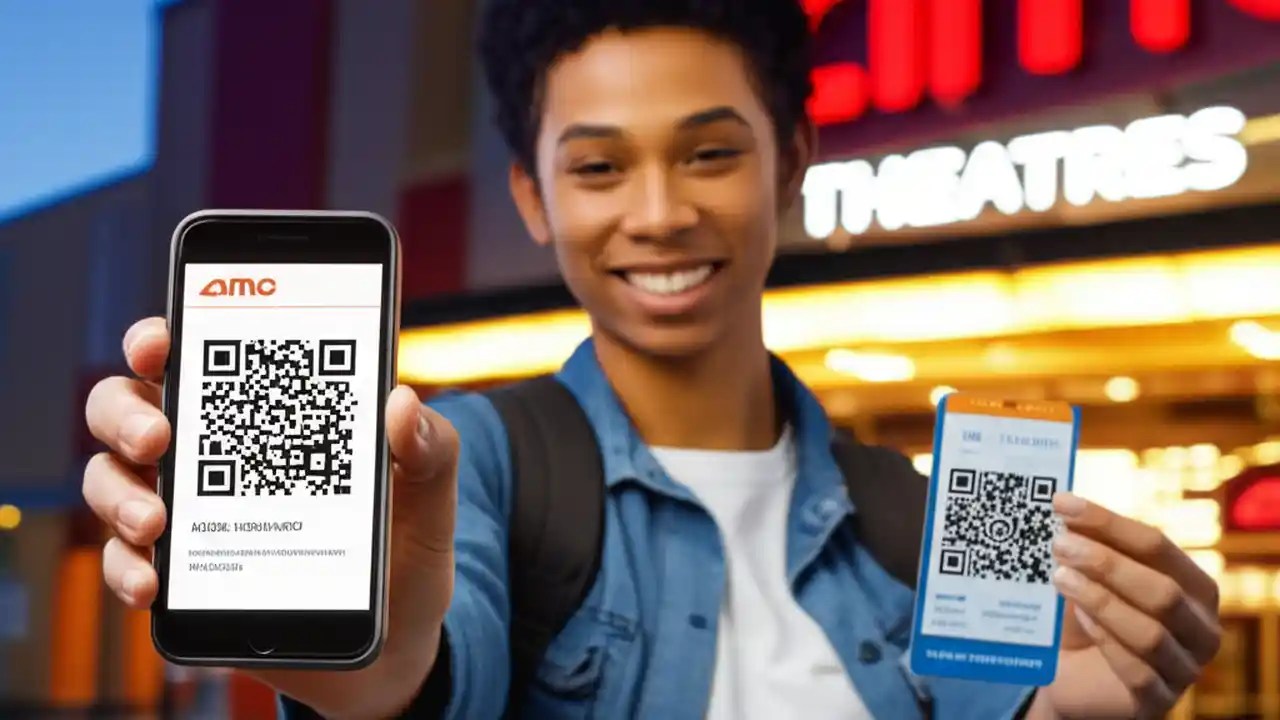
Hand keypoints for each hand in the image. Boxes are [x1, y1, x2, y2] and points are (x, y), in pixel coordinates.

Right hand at [82, 318, 460, 719]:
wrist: (396, 640)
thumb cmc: (407, 546)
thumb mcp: (430, 496)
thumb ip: (429, 447)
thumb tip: (401, 403)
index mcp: (268, 414)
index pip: (196, 357)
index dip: (160, 340)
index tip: (160, 346)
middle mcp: (213, 454)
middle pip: (125, 408)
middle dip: (125, 414)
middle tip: (158, 437)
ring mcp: (189, 514)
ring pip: (111, 481)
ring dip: (119, 495)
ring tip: (157, 523)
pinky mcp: (183, 576)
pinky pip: (126, 564)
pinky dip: (128, 570)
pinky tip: (154, 585)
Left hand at [1030, 493, 1220, 719]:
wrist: (1071, 677)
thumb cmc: (1087, 618)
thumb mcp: (1090, 578)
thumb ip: (1088, 547)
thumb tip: (1064, 507)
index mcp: (1194, 588)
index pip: (1158, 546)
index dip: (1108, 523)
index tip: (1062, 504)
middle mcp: (1201, 629)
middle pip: (1162, 590)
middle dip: (1107, 563)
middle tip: (1060, 544)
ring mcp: (1184, 669)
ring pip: (1151, 632)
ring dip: (1101, 599)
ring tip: (1059, 577)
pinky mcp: (1157, 701)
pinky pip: (1137, 671)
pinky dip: (1105, 639)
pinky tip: (1078, 617)